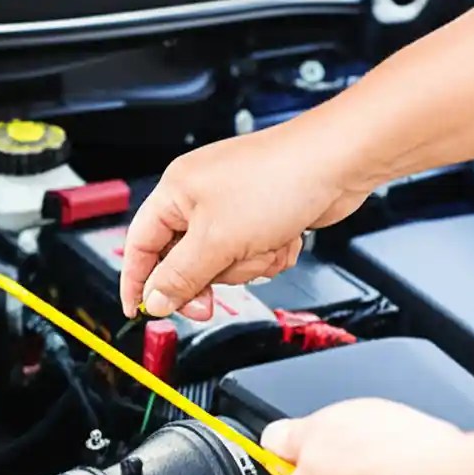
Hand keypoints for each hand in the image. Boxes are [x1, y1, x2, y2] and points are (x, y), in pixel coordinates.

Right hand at [119, 117, 373, 319]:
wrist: (337, 163)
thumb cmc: (277, 179)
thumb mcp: (216, 241)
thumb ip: (180, 276)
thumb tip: (154, 300)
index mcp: (176, 192)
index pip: (139, 245)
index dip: (136, 281)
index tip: (138, 311)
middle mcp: (200, 198)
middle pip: (183, 262)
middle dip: (208, 277)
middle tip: (210, 302)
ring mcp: (233, 207)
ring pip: (222, 264)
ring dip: (246, 265)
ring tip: (263, 245)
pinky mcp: (261, 217)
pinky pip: (251, 255)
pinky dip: (268, 255)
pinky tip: (283, 239)